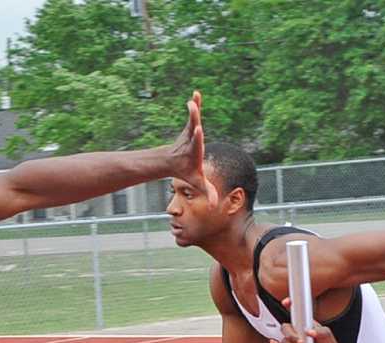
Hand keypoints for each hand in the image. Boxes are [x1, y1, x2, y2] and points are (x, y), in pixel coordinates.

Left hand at [166, 91, 216, 205]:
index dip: (197, 136)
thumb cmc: (187, 172)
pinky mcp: (191, 126)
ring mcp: (189, 132)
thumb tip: (212, 207)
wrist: (171, 161)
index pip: (195, 143)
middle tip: (193, 108)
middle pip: (192, 127)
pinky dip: (196, 104)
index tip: (198, 129)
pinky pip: (194, 114)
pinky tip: (196, 94)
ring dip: (194, 107)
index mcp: (193, 152)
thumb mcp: (197, 183)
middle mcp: (190, 140)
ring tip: (195, 96)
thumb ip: (206, 193)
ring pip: (192, 118)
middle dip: (193, 118)